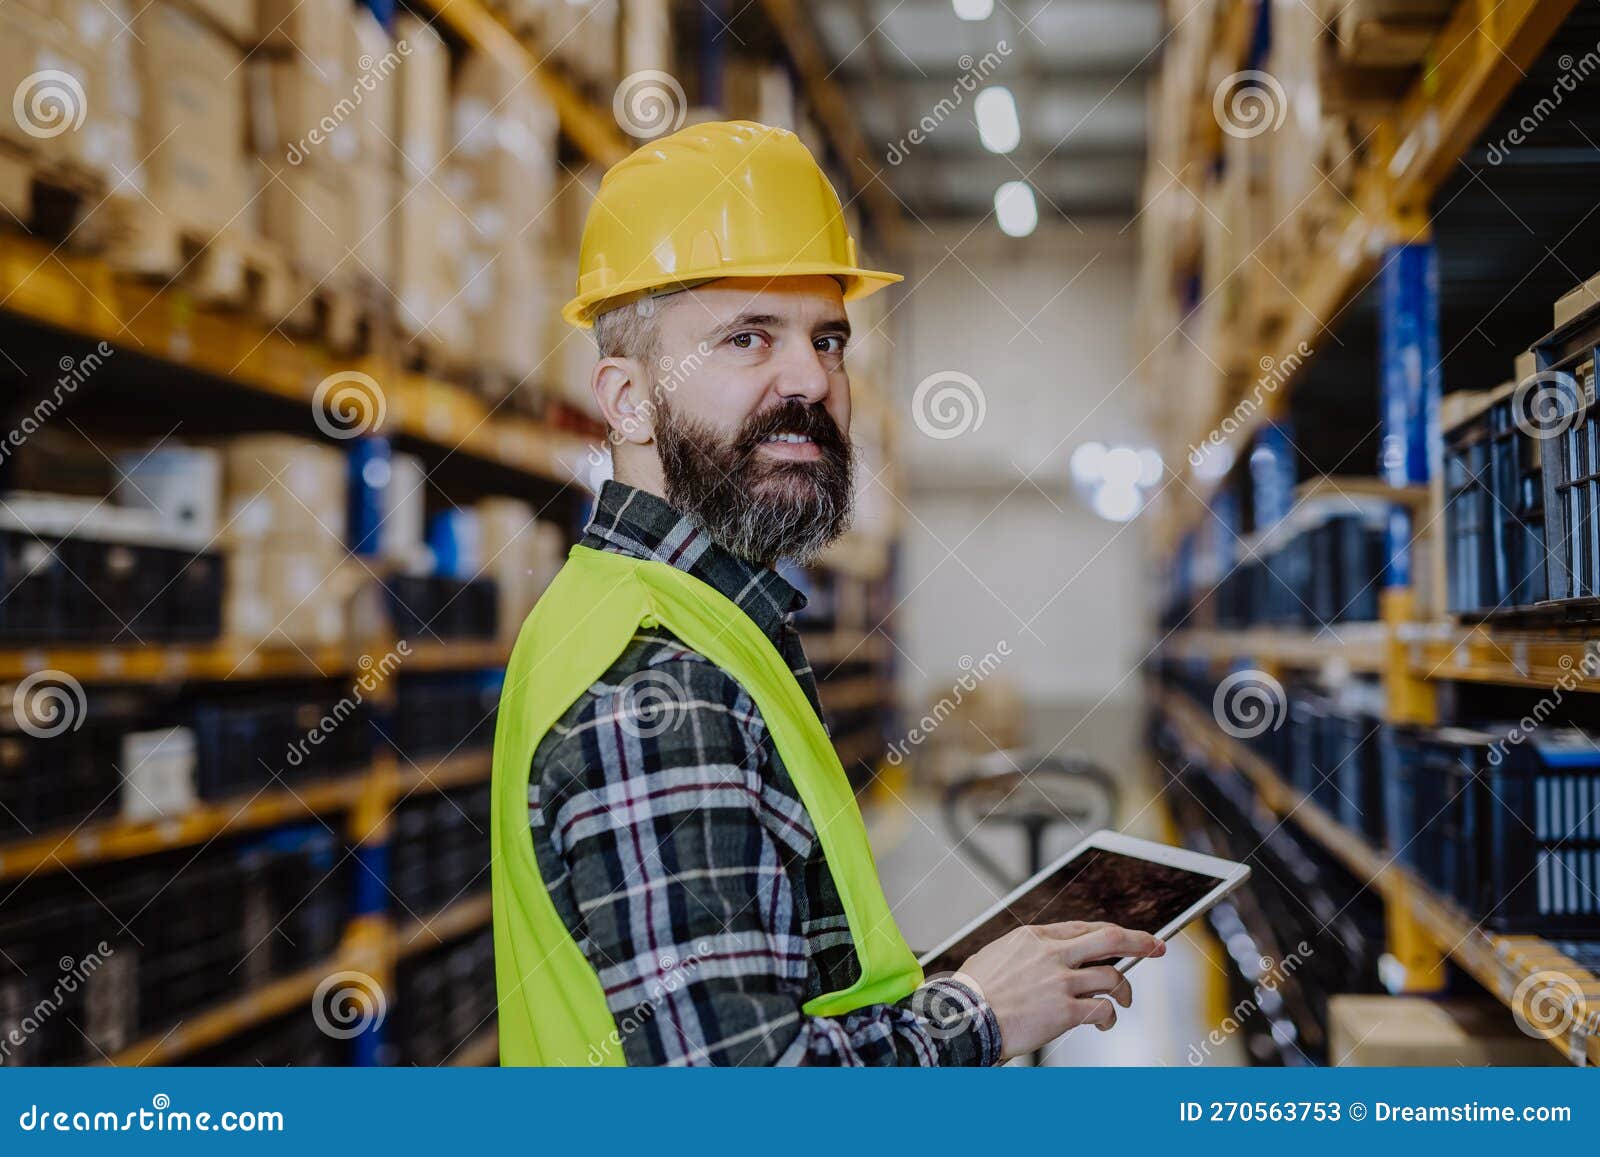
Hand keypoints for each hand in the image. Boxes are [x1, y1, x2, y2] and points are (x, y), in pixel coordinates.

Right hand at [952, 921, 1165, 1059]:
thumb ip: (1025, 952)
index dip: (1107, 933)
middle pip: (1109, 939)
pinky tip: (1105, 1022)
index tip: (1124, 937)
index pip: (1082, 928)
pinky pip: (1102, 1009)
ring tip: (1123, 1000)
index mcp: (1035, 937)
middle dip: (1138, 942)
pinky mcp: (1065, 1010)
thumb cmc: (973, 991)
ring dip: (1124, 989)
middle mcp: (1052, 954)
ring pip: (1111, 977)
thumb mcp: (997, 954)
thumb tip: (1037, 958)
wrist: (964, 1016)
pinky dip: (1109, 1016)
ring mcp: (1061, 982)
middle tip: (1156, 947)